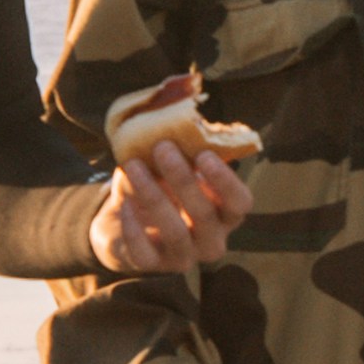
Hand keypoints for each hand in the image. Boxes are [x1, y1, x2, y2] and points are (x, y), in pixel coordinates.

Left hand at [99, 120, 251, 274]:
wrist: (124, 217)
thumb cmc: (160, 183)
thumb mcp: (172, 163)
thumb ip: (182, 142)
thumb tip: (180, 96)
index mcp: (225, 213)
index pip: (240, 203)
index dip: (226, 182)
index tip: (204, 154)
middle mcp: (212, 240)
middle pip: (205, 214)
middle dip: (183, 179)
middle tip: (162, 147)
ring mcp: (184, 257)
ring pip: (175, 232)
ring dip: (153, 195)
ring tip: (133, 165)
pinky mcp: (153, 267)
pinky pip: (145, 254)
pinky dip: (134, 228)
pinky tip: (123, 204)